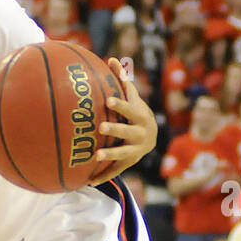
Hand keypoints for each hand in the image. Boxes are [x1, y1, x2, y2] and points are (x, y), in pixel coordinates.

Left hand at [90, 57, 157, 182]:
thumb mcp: (132, 97)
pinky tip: (88, 181)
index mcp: (140, 117)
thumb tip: (111, 58)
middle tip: (100, 127)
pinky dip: (103, 176)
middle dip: (115, 130)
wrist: (152, 137)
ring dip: (110, 155)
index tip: (108, 100)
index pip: (130, 110)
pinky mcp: (128, 163)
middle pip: (127, 132)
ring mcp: (135, 151)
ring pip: (122, 154)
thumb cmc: (136, 112)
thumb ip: (122, 80)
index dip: (120, 105)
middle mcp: (140, 135)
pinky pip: (115, 171)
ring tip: (95, 156)